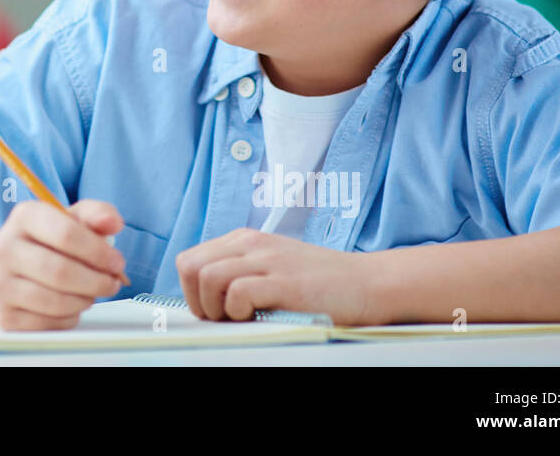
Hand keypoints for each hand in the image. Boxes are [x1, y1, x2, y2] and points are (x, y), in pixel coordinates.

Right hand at [0, 199, 126, 330]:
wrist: (8, 268)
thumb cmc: (48, 242)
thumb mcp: (70, 219)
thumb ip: (96, 215)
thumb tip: (114, 223)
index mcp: (23, 216)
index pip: (66, 234)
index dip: (98, 251)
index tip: (117, 262)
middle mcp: (3, 249)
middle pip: (61, 272)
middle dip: (97, 281)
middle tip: (113, 283)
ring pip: (56, 302)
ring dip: (86, 300)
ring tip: (93, 293)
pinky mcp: (5, 316)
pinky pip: (50, 324)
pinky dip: (70, 317)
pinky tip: (72, 305)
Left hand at [175, 227, 380, 324]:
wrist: (369, 283)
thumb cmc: (321, 283)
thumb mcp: (272, 266)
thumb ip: (241, 272)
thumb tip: (206, 300)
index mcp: (244, 240)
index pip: (190, 259)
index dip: (191, 291)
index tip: (211, 310)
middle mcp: (251, 244)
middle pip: (190, 266)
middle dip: (196, 300)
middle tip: (220, 319)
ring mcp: (268, 261)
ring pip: (207, 277)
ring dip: (214, 307)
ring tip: (237, 319)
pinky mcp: (284, 283)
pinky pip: (238, 292)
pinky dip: (237, 311)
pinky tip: (256, 317)